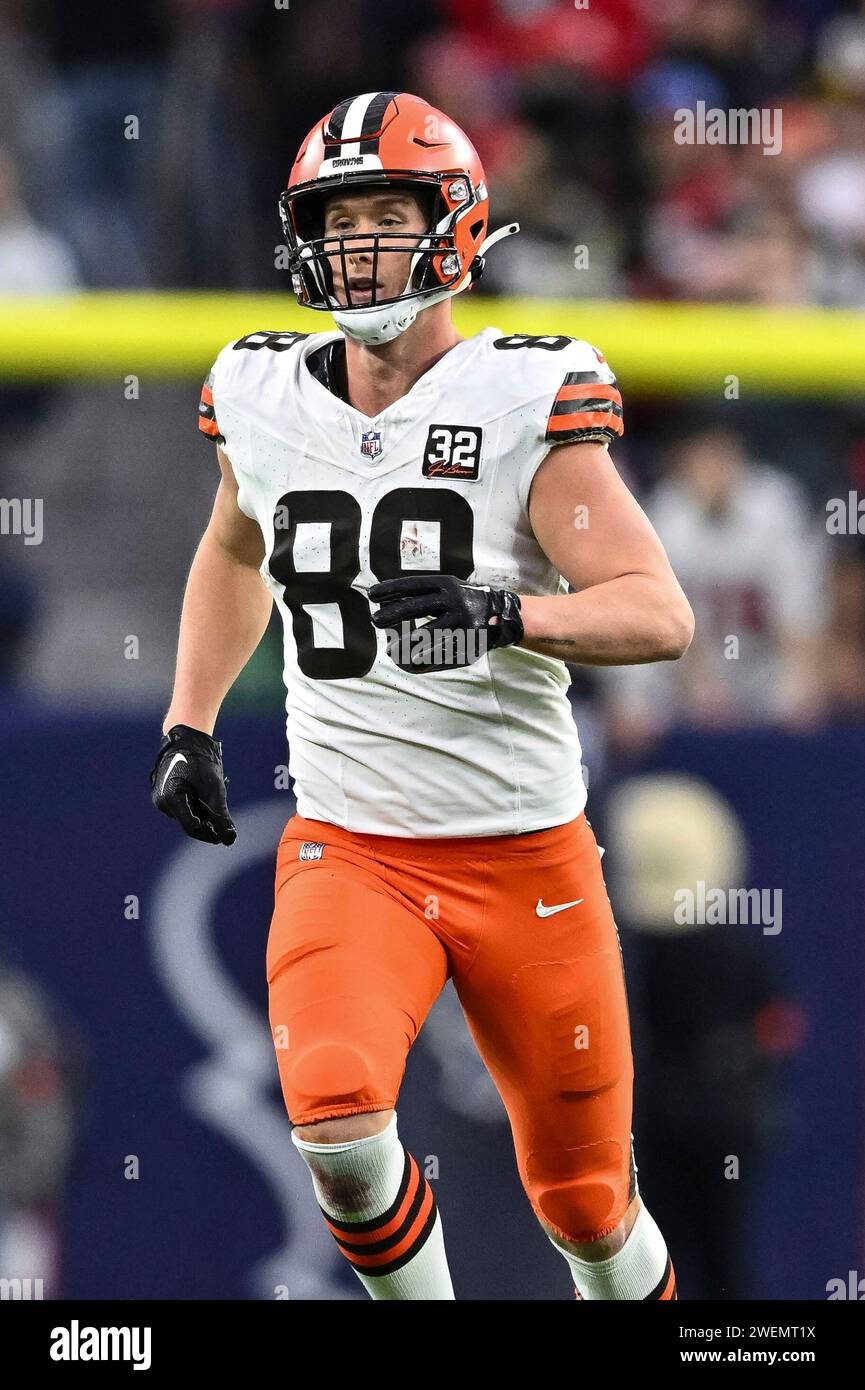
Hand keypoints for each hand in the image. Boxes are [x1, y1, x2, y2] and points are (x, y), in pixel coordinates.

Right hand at [150, 724, 236, 844]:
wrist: (187, 739)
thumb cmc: (201, 761)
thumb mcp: (214, 789)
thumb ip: (221, 815)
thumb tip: (230, 840)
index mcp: (171, 799)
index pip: (191, 827)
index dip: (209, 834)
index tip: (223, 836)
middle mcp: (162, 801)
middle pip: (188, 823)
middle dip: (207, 824)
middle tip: (223, 824)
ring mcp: (162, 798)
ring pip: (187, 815)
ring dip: (203, 815)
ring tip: (215, 805)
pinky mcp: (166, 794)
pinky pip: (183, 807)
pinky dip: (196, 807)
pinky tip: (206, 798)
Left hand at [368, 573, 523, 666]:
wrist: (500, 615)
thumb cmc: (462, 601)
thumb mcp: (447, 590)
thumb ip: (422, 594)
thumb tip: (385, 600)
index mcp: (447, 585)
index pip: (414, 585)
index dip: (392, 589)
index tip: (372, 594)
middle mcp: (455, 600)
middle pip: (418, 607)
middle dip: (394, 614)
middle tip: (375, 620)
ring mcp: (463, 621)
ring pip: (430, 633)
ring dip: (408, 643)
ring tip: (391, 650)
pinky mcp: (469, 640)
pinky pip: (444, 651)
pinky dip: (427, 657)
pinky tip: (412, 660)